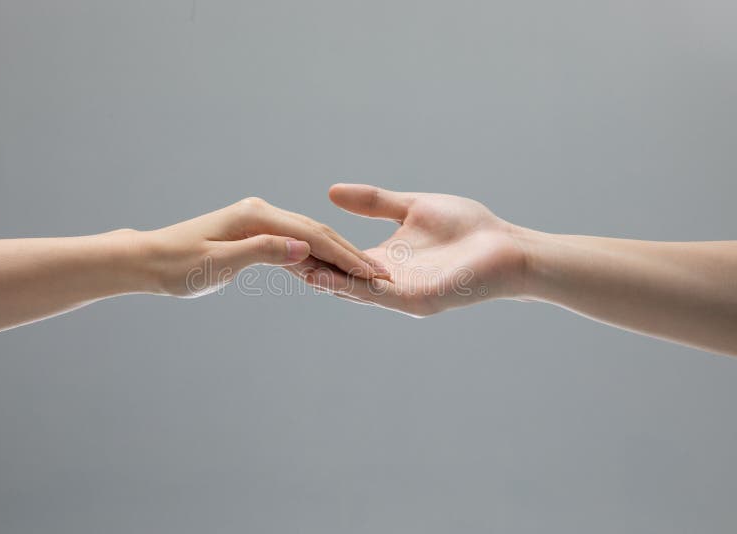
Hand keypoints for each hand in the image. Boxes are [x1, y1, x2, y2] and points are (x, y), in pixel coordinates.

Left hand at [141, 196, 389, 296]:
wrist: (147, 260)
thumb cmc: (177, 265)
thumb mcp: (219, 263)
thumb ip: (263, 253)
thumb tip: (305, 248)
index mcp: (256, 216)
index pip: (311, 236)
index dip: (345, 256)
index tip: (372, 274)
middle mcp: (261, 212)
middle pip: (316, 232)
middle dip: (349, 254)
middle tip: (382, 275)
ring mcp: (258, 220)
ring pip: (307, 238)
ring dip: (336, 255)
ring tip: (366, 273)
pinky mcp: (253, 232)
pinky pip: (292, 244)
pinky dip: (314, 257)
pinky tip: (330, 270)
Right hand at [286, 185, 526, 315]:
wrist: (508, 248)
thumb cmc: (469, 229)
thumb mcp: (412, 207)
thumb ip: (375, 202)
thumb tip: (331, 192)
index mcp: (385, 259)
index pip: (339, 255)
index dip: (311, 247)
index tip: (278, 235)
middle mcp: (387, 280)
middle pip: (339, 274)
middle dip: (308, 265)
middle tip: (270, 254)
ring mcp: (400, 294)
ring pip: (351, 289)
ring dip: (320, 279)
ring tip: (286, 267)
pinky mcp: (416, 301)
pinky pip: (376, 295)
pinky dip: (348, 287)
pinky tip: (323, 277)